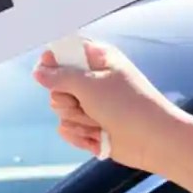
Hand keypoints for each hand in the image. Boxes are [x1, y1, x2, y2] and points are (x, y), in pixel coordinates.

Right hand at [33, 40, 183, 171]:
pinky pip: (66, 129)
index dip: (52, 59)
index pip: (65, 50)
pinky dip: (80, 136)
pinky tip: (98, 137)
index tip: (47, 69)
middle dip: (67, 99)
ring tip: (99, 123)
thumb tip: (38, 72)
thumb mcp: (90, 85)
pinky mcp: (90, 126)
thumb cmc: (128, 106)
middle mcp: (93, 80)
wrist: (154, 142)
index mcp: (98, 59)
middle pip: (55, 84)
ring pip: (59, 109)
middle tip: (87, 103)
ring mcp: (91, 104)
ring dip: (77, 120)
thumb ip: (59, 76)